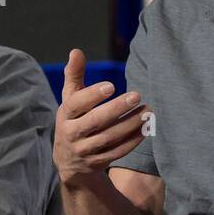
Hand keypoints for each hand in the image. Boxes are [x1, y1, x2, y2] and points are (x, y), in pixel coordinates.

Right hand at [53, 49, 148, 188]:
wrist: (70, 162)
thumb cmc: (74, 121)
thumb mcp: (70, 100)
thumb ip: (74, 76)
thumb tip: (76, 51)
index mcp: (65, 115)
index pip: (75, 104)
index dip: (92, 95)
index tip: (111, 85)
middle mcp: (72, 134)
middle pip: (95, 121)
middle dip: (116, 109)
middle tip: (137, 95)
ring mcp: (85, 151)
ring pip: (109, 138)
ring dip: (130, 124)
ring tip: (147, 110)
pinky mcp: (98, 162)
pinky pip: (117, 152)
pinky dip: (132, 141)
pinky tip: (145, 128)